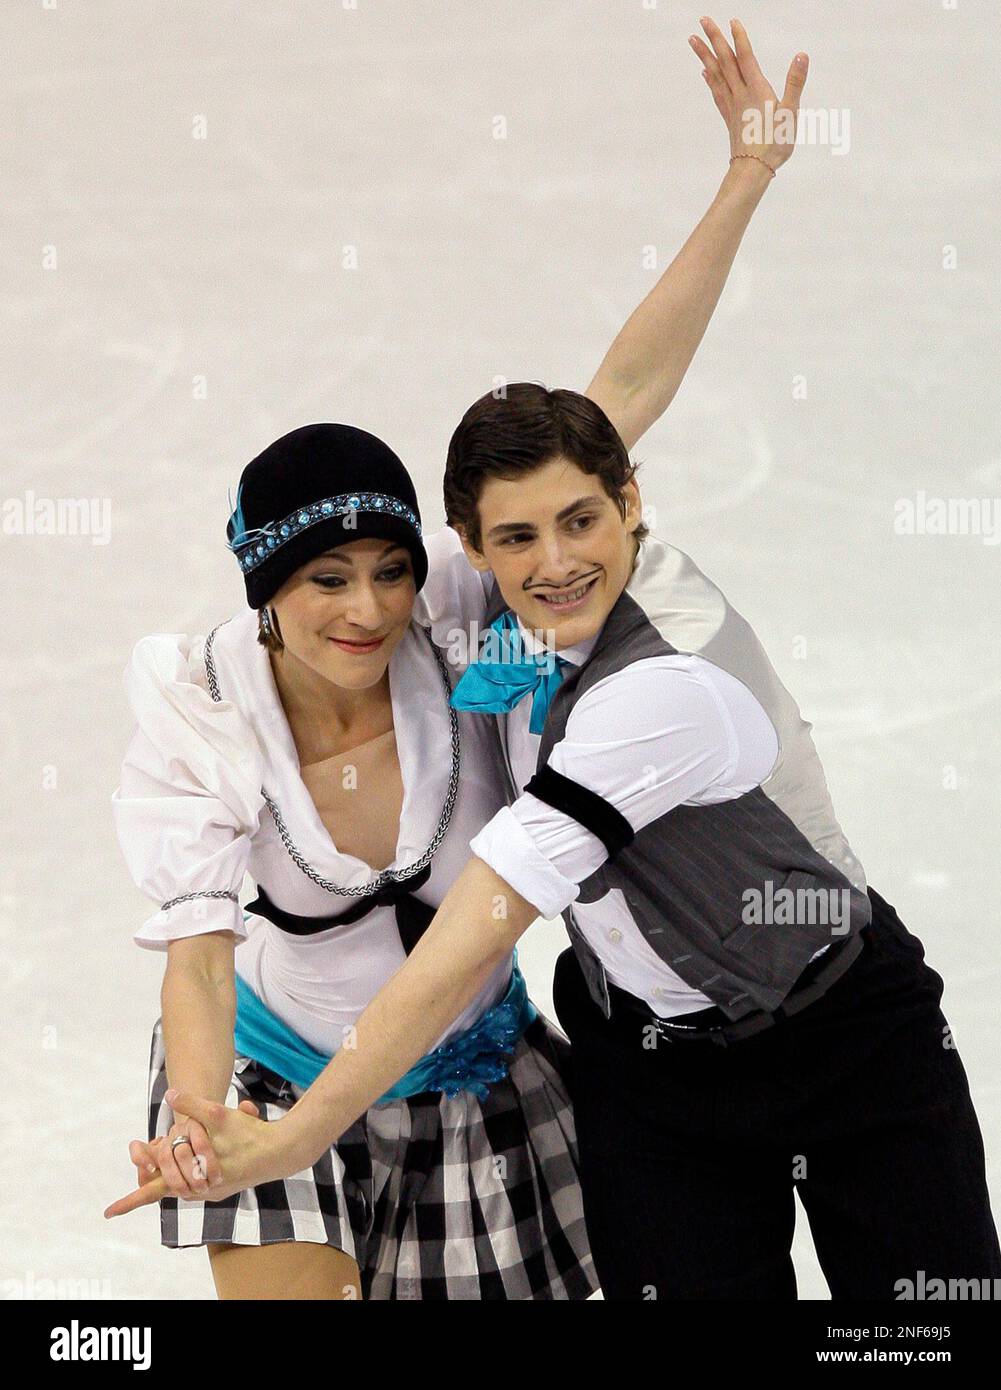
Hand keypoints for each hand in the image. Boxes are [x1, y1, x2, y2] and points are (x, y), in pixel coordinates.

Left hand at [104, 1090, 292, 1218]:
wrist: (281, 1152)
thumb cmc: (249, 1134)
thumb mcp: (219, 1115)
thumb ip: (193, 1106)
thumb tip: (171, 1094)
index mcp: (193, 1178)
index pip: (154, 1190)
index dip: (130, 1201)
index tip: (107, 1213)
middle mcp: (199, 1190)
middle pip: (164, 1184)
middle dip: (150, 1167)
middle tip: (137, 1147)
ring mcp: (211, 1190)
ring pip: (180, 1183)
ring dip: (170, 1167)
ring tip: (159, 1151)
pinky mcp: (221, 1187)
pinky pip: (195, 1182)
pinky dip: (187, 1169)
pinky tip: (189, 1156)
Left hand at [689, 17, 808, 171]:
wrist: (753, 171)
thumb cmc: (775, 144)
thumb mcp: (790, 112)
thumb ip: (795, 82)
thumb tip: (801, 55)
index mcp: (757, 90)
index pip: (746, 58)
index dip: (739, 38)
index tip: (732, 21)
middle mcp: (740, 94)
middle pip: (725, 61)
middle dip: (714, 39)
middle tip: (703, 20)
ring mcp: (732, 106)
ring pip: (716, 74)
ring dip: (705, 55)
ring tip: (693, 40)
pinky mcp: (729, 117)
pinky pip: (717, 92)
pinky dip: (710, 79)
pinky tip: (705, 72)